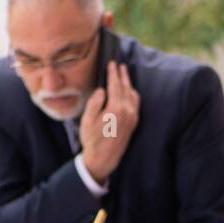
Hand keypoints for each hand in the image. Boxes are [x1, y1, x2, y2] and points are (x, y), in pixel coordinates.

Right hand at [78, 62, 139, 184]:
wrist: (103, 159)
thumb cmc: (92, 140)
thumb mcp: (87, 120)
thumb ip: (95, 103)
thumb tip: (101, 90)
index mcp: (116, 109)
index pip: (115, 85)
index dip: (113, 73)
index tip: (112, 63)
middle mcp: (127, 112)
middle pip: (126, 88)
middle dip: (123, 75)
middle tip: (120, 65)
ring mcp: (132, 118)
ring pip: (133, 95)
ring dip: (129, 84)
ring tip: (124, 75)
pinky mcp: (134, 124)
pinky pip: (136, 104)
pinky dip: (133, 94)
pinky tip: (129, 92)